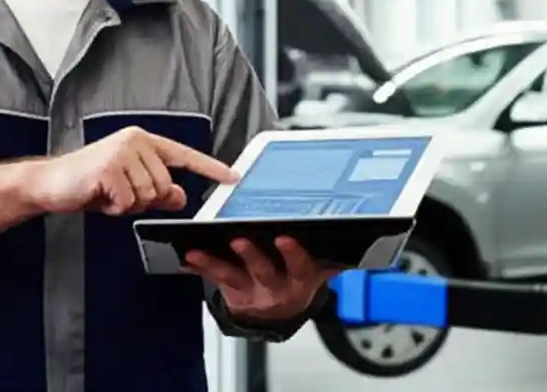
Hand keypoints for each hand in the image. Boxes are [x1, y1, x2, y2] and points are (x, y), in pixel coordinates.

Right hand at [27, 126, 238, 215]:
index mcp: (144, 141)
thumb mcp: (130, 188)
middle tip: (120, 195)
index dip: (211, 168)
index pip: (185, 155)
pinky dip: (116, 208)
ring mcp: (122, 151)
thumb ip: (158, 191)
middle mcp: (136, 140)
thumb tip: (182, 196)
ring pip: (149, 195)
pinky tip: (100, 197)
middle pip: (165, 186)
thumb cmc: (91, 184)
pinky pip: (129, 202)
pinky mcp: (109, 167)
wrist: (50, 184)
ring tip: (108, 194)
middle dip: (145, 200)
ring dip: (129, 204)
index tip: (235, 177)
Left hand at [185, 236, 341, 322]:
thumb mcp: (321, 270)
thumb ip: (333, 255)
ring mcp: (253, 290)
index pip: (301, 267)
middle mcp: (278, 287)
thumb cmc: (301, 278)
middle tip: (241, 240)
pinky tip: (189, 255)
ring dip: (219, 262)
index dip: (293, 254)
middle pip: (265, 271)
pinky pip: (216, 278)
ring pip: (235, 276)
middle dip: (253, 256)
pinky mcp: (233, 290)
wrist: (281, 313)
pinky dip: (202, 265)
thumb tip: (358, 233)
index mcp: (303, 278)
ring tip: (203, 249)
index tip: (284, 238)